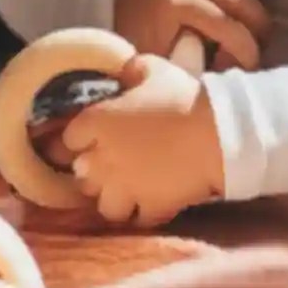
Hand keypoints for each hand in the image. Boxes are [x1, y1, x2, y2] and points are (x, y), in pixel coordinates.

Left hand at [60, 53, 224, 227]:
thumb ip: (131, 70)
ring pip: (104, 205)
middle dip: (93, 171)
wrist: (219, 133)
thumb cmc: (182, 96)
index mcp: (96, 123)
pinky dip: (142, 213)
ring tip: (126, 189)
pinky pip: (137, 219)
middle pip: (82, 175)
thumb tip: (125, 73)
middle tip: (109, 164)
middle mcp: (102, 160)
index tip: (89, 137)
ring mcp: (125, 188)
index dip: (79, 139)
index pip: (67, 139)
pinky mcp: (151, 208)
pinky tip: (151, 202)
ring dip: (112, 197)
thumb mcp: (153, 68)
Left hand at [114, 0, 269, 71]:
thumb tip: (221, 86)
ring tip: (242, 46)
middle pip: (246, 5)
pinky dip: (233, 8)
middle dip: (256, 35)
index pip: (231, 28)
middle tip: (249, 59)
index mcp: (176, 1)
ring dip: (249, 21)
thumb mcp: (153, 57)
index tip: (243, 73)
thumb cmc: (129, 34)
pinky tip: (228, 29)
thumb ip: (186, 68)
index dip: (246, 54)